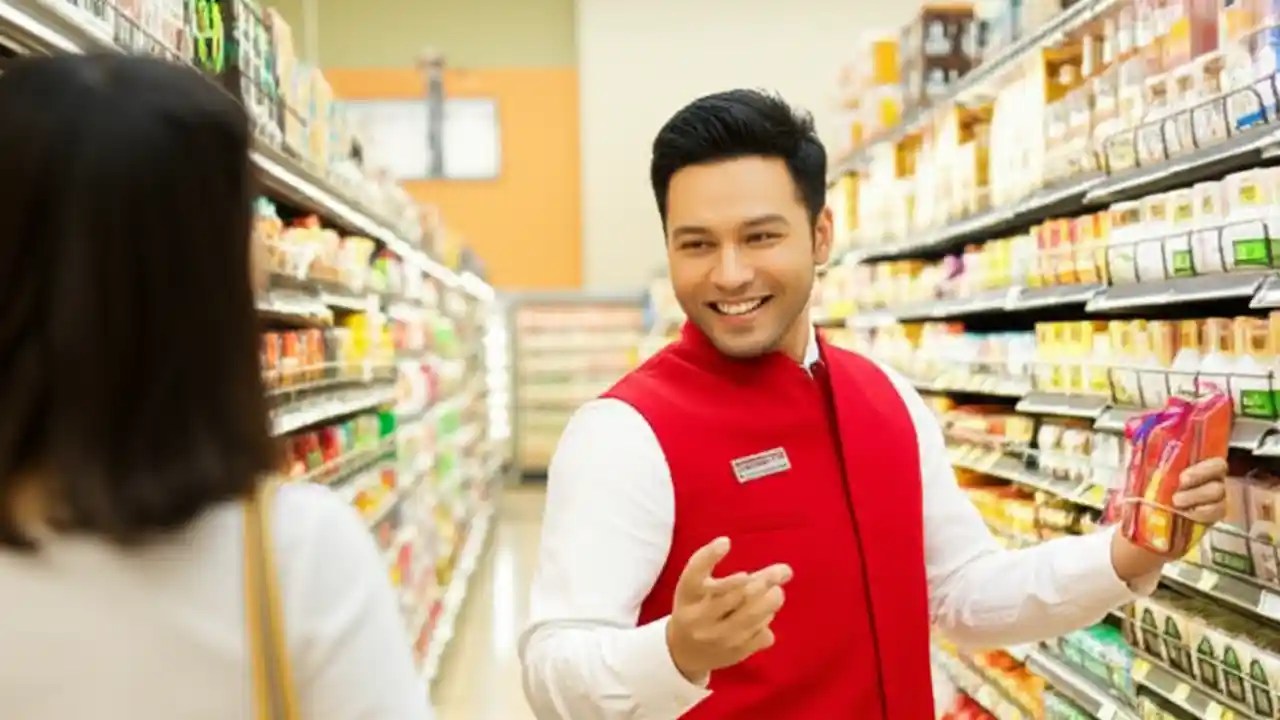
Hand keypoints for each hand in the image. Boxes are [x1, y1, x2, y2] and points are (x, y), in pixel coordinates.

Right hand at [665, 536, 792, 682]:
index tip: (726, 542)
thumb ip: (711, 564)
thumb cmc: (694, 607)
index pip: (694, 575)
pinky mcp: (733, 654)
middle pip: (736, 594)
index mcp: (686, 596)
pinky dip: (767, 620)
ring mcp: (716, 638)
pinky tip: (765, 615)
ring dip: (771, 600)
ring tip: (776, 592)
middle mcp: (698, 618)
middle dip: (765, 579)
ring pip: (751, 615)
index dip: (709, 556)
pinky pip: (760, 635)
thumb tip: (760, 558)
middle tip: (783, 571)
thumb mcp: (692, 586)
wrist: (682, 652)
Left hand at [1111, 457, 1228, 581]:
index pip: (1214, 459)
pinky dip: (1202, 513)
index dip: (1204, 467)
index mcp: (1194, 464)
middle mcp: (1208, 479)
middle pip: (1219, 474)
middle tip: (1178, 490)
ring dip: (1197, 498)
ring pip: (1218, 493)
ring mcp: (1213, 498)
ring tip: (1176, 504)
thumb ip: (1148, 459)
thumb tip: (1139, 440)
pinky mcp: (1213, 516)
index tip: (1182, 477)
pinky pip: (1217, 512)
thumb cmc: (1145, 495)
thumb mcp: (1143, 474)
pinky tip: (1187, 515)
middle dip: (1199, 481)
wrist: (1144, 525)